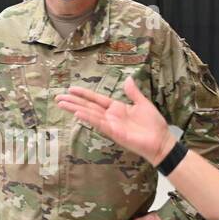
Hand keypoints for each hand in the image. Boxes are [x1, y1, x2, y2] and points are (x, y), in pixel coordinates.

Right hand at [56, 77, 174, 164]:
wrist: (160, 141)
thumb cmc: (153, 124)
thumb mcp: (143, 103)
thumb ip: (133, 92)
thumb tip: (127, 78)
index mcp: (116, 108)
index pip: (96, 99)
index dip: (83, 94)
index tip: (71, 89)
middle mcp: (110, 116)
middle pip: (88, 106)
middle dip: (73, 101)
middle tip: (58, 98)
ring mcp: (110, 124)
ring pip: (89, 114)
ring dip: (74, 108)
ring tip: (61, 103)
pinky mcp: (113, 132)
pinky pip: (98, 123)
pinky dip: (87, 118)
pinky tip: (77, 112)